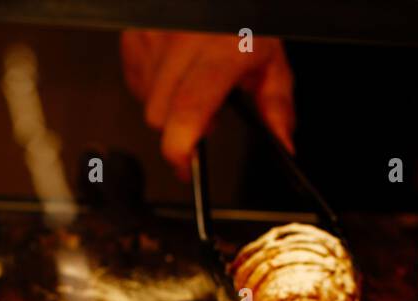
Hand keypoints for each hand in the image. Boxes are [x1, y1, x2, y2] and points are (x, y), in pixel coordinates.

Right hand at [121, 29, 294, 179]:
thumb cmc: (245, 20)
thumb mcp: (271, 59)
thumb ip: (276, 105)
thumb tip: (283, 144)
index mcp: (219, 51)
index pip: (188, 109)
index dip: (181, 147)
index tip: (185, 163)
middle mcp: (181, 41)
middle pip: (159, 115)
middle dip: (178, 126)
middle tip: (206, 113)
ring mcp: (153, 35)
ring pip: (146, 100)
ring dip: (167, 104)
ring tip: (193, 84)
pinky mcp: (135, 34)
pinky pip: (135, 80)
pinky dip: (153, 84)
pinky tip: (176, 71)